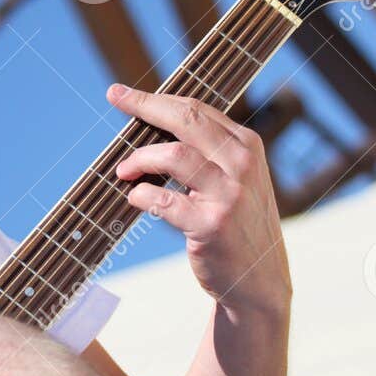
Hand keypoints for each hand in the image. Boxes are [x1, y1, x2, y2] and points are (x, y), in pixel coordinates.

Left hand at [108, 84, 291, 314]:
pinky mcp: (211, 225)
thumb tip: (152, 127)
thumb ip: (208, 153)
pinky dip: (140, 196)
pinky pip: (162, 200)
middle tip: (116, 100)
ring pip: (173, 156)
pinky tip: (136, 198)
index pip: (197, 110)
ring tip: (124, 171)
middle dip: (144, 106)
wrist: (259, 280)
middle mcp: (242, 165)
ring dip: (139, 160)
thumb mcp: (237, 180)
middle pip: (186, 120)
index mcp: (247, 146)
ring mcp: (229, 194)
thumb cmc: (238, 225)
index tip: (123, 95)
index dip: (155, 99)